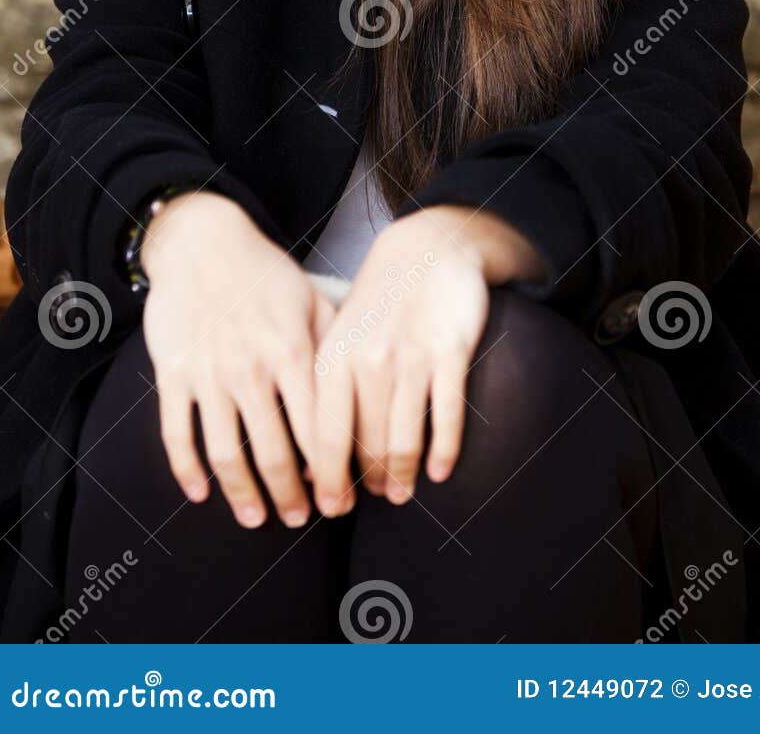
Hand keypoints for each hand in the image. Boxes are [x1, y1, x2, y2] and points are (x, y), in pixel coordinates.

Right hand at [140, 190, 337, 528]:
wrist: (202, 243)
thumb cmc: (264, 274)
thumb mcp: (311, 300)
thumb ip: (334, 347)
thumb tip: (360, 398)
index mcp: (291, 351)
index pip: (318, 428)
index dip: (331, 472)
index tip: (341, 502)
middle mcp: (250, 369)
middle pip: (273, 451)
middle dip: (290, 494)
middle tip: (301, 520)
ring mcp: (208, 374)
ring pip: (225, 453)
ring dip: (243, 493)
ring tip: (257, 518)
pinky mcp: (173, 374)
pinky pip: (177, 434)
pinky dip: (187, 470)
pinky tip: (201, 494)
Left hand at [310, 204, 544, 513]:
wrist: (427, 249)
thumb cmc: (377, 304)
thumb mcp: (338, 339)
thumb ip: (324, 393)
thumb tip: (308, 462)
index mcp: (332, 359)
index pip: (323, 439)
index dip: (328, 482)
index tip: (331, 511)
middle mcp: (368, 360)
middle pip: (366, 446)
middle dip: (369, 483)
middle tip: (375, 500)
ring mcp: (411, 356)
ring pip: (405, 439)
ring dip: (404, 475)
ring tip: (403, 492)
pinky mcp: (451, 351)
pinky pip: (447, 416)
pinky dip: (444, 452)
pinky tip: (440, 471)